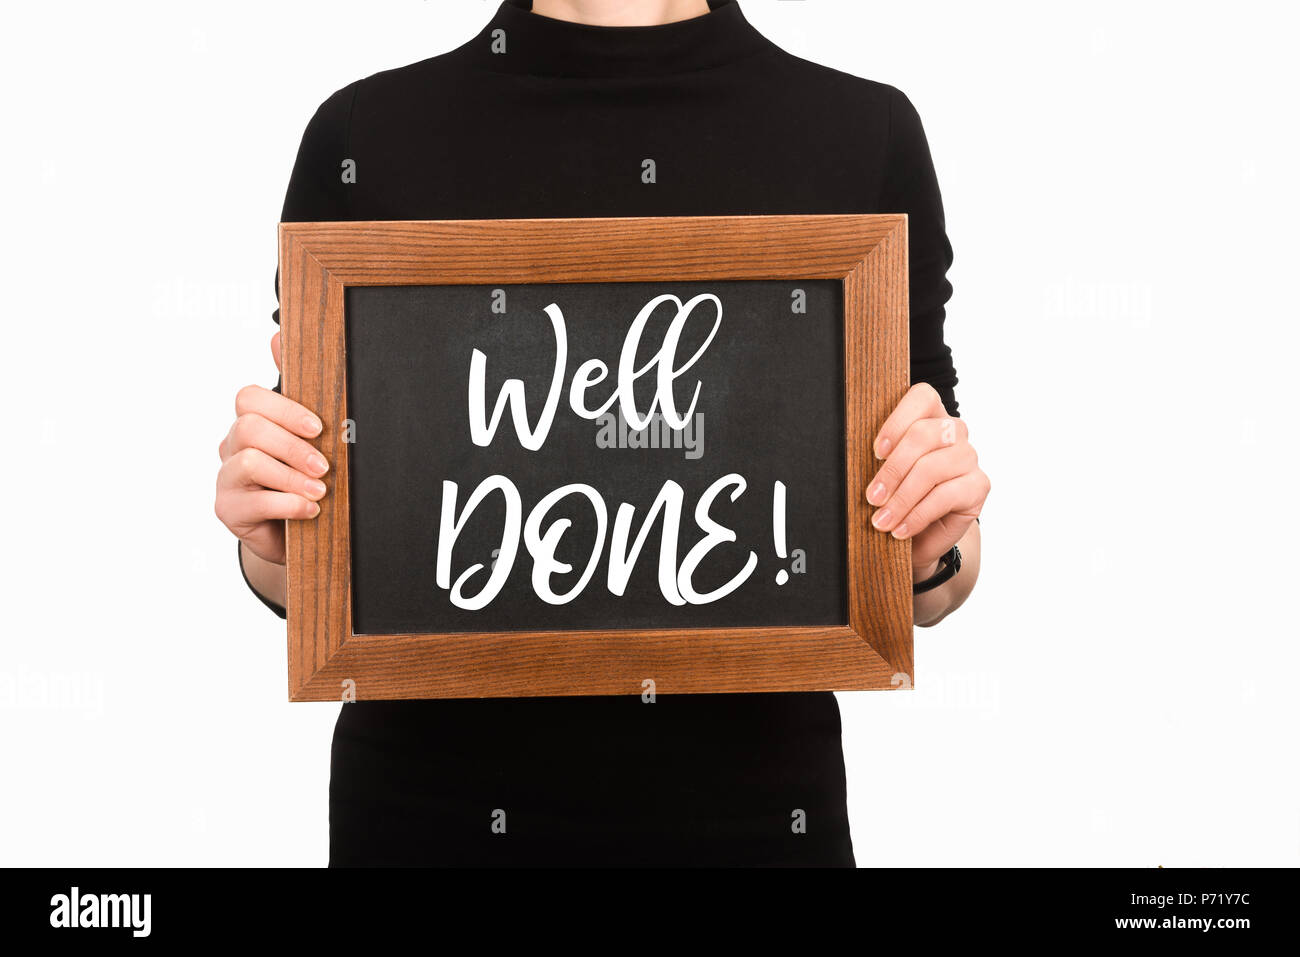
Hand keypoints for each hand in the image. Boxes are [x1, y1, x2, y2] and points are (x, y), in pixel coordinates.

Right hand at [214, 332, 328, 564]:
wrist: (295, 532)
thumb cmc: (303, 478)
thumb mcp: (308, 438)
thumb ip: (298, 393)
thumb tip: (278, 336)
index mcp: (251, 423)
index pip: (250, 399)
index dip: (284, 409)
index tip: (318, 427)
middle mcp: (232, 446)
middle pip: (249, 427)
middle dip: (292, 446)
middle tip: (324, 466)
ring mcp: (226, 478)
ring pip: (250, 461)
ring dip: (292, 476)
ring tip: (320, 491)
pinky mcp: (228, 509)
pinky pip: (254, 501)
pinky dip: (288, 504)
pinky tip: (309, 510)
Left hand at [865, 383, 989, 579]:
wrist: (920, 536)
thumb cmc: (896, 498)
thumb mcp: (883, 475)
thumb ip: (878, 459)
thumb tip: (851, 456)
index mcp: (929, 417)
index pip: (922, 397)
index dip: (898, 422)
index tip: (876, 452)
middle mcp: (954, 431)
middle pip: (924, 434)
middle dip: (892, 469)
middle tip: (872, 497)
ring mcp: (969, 457)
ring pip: (933, 467)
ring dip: (902, 498)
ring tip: (882, 521)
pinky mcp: (979, 486)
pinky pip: (946, 496)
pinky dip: (917, 515)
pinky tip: (901, 530)